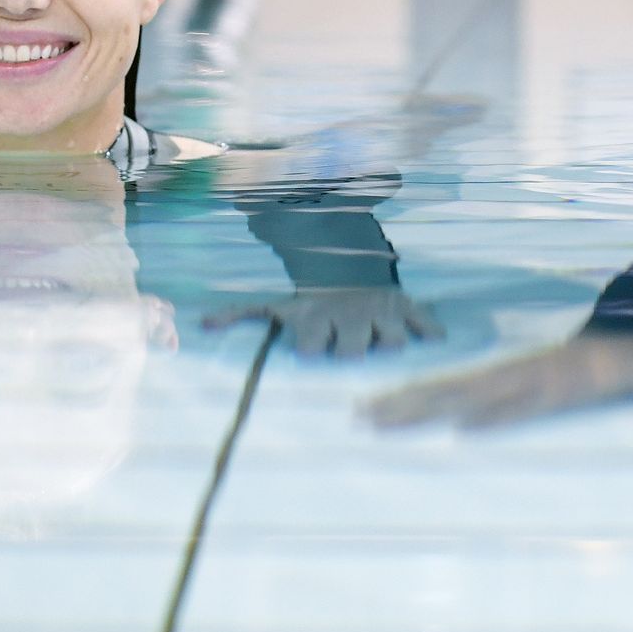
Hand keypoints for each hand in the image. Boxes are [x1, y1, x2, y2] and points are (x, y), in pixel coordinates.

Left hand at [204, 286, 442, 357]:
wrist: (348, 272)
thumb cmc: (310, 304)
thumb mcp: (276, 307)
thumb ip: (239, 314)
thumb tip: (202, 324)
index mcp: (317, 318)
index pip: (312, 344)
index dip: (310, 351)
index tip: (309, 357)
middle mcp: (349, 317)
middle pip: (353, 349)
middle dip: (351, 355)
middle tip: (349, 360)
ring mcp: (380, 313)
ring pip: (392, 340)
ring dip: (390, 349)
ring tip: (384, 356)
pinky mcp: (407, 308)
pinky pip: (426, 324)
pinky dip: (430, 335)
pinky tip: (428, 346)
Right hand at [362, 328, 632, 430]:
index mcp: (566, 376)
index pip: (524, 397)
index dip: (496, 412)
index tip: (460, 426)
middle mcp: (531, 374)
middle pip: (472, 393)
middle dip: (426, 406)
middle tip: (378, 417)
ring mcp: (513, 374)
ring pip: (454, 390)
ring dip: (408, 402)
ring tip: (363, 414)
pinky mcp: (506, 379)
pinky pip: (458, 390)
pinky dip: (420, 399)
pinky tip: (388, 409)